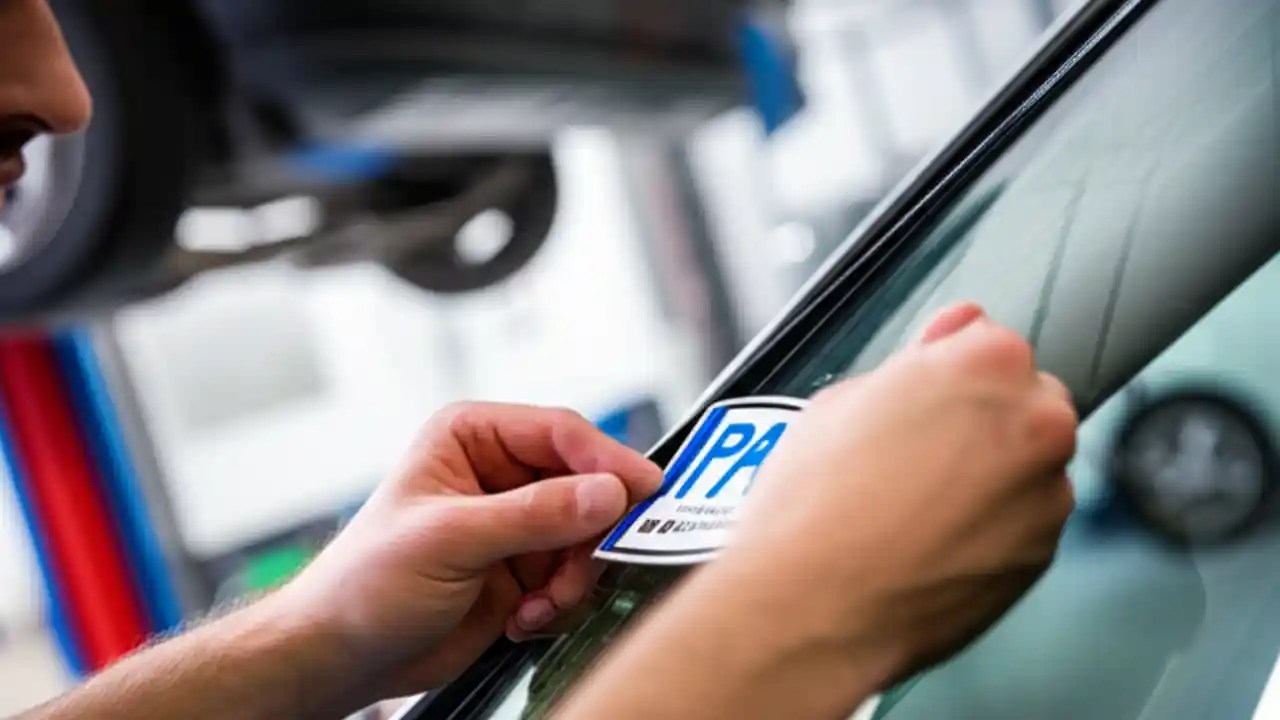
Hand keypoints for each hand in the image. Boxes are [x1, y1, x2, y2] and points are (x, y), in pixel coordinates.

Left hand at [277, 403, 661, 697]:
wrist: (343, 655)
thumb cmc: (366, 581)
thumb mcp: (450, 538)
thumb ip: (534, 514)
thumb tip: (607, 493)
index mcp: (473, 436)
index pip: (560, 433)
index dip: (606, 461)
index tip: (642, 491)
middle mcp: (501, 473)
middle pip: (587, 485)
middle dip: (589, 534)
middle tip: (583, 569)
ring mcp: (517, 524)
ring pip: (589, 536)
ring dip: (573, 578)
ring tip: (537, 605)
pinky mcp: (525, 570)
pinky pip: (576, 578)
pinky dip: (560, 603)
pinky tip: (522, 618)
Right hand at [717, 303, 1076, 687]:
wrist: (811, 605)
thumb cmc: (813, 501)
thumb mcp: (844, 399)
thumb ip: (918, 362)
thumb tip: (953, 334)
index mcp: (989, 363)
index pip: (990, 340)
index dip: (946, 370)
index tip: (918, 398)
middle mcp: (1036, 422)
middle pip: (1026, 400)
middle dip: (983, 419)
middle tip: (913, 452)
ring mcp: (1046, 493)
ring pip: (1028, 465)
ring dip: (991, 475)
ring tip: (915, 505)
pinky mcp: (1042, 554)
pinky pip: (1023, 522)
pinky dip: (991, 527)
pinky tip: (929, 540)